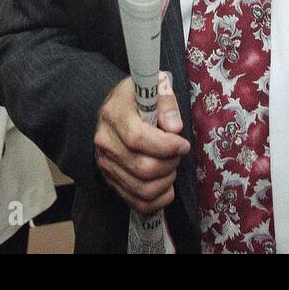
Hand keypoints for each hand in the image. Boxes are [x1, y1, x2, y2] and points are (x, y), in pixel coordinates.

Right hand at [94, 72, 189, 214]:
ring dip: (166, 181)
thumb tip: (174, 128)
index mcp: (114, 113)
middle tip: (179, 154)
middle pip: (141, 167)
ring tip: (171, 166)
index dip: (165, 146)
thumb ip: (167, 103)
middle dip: (170, 164)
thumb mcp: (155, 87)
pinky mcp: (110, 179)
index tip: (183, 144)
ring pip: (141, 188)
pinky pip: (137, 202)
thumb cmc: (140, 97)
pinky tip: (167, 185)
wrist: (119, 107)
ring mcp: (105, 163)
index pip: (137, 138)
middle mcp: (105, 141)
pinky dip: (158, 200)